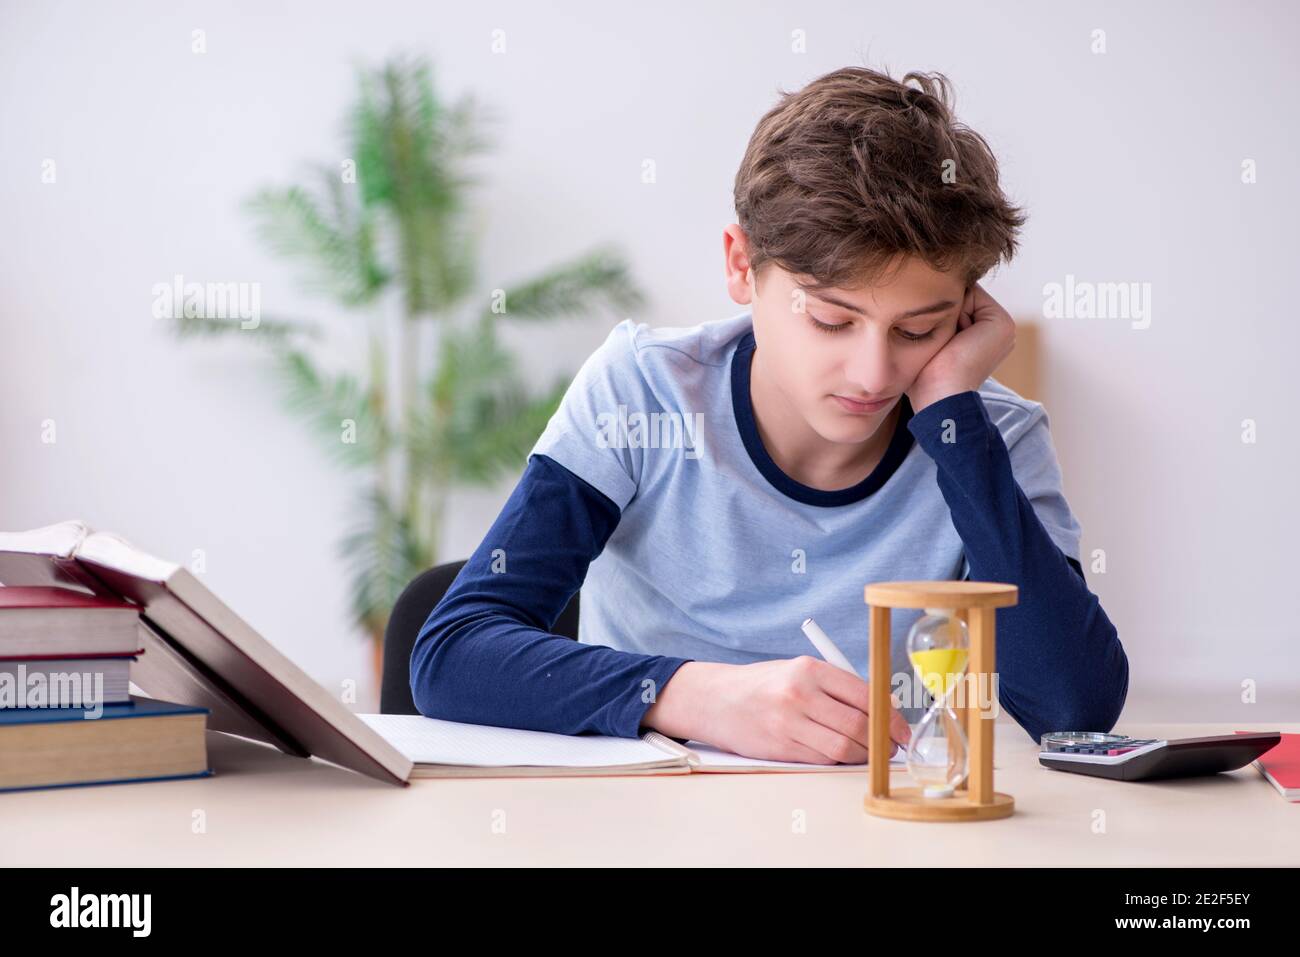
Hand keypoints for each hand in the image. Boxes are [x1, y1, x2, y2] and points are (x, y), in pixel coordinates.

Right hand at [643, 657, 911, 764]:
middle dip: (882, 742)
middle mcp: (799, 694)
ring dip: (863, 756)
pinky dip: (838, 761)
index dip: (889, 717)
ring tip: (870, 755)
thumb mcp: (799, 671)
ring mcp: (788, 723)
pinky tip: (843, 757)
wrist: (715, 699)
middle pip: (858, 726)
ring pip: (843, 749)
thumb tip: (883, 708)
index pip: (864, 695)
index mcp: (809, 669)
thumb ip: (837, 687)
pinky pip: (822, 760)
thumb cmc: (764, 684)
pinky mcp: (780, 747)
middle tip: (891, 748)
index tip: (901, 730)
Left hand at [906, 282, 1015, 411]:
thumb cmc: (925, 378)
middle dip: (943, 312)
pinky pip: (972, 294)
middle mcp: (995, 332)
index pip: (954, 306)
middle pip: (960, 299)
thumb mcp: (927, 346)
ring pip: (964, 295)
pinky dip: (955, 310)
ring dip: (947, 312)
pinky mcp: (1002, 322)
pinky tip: (954, 337)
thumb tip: (926, 300)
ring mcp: (1002, 326)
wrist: (940, 396)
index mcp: (981, 338)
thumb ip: (933, 324)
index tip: (930, 340)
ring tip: (947, 342)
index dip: (937, 314)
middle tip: (940, 343)